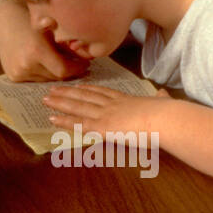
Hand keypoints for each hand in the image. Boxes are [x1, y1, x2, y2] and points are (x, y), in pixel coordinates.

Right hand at [0, 0, 88, 81]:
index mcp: (36, 50)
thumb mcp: (51, 29)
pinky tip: (45, 63)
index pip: (63, 70)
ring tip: (60, 61)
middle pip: (55, 77)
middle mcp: (26, 64)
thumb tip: (88, 57)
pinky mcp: (13, 76)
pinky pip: (35, 79)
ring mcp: (18, 72)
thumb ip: (67, 45)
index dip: (76, 69)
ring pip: (46, 79)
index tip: (85, 64)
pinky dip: (43, 72)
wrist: (4, 22)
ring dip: (55, 72)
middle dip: (68, 71)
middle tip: (76, 63)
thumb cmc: (31, 20)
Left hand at [43, 84, 161, 137]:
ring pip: (78, 106)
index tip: (78, 85)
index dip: (89, 89)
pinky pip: (79, 124)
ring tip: (45, 99)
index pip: (104, 92)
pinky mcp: (102, 127)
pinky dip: (64, 121)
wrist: (164, 118)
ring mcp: (105, 114)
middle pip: (85, 96)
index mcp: (127, 99)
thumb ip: (162, 99)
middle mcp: (112, 104)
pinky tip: (52, 119)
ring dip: (60, 102)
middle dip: (68, 92)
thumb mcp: (164, 102)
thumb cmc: (167, 113)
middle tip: (53, 89)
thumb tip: (165, 95)